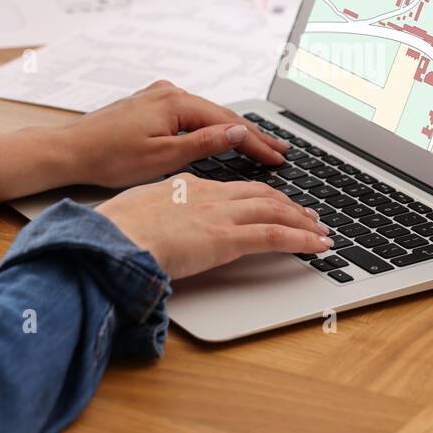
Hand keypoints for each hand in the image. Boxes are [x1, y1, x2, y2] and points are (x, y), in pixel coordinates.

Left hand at [57, 80, 289, 189]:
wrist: (69, 150)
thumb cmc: (109, 157)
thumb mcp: (163, 157)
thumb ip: (203, 143)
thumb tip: (237, 133)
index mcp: (176, 102)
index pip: (229, 124)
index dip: (257, 143)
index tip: (278, 158)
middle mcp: (170, 91)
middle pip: (221, 115)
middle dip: (252, 135)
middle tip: (280, 149)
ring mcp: (159, 95)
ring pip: (207, 114)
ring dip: (233, 130)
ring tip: (260, 143)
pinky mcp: (150, 103)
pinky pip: (190, 113)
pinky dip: (210, 126)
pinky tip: (221, 134)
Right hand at [98, 176, 331, 280]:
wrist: (113, 237)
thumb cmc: (114, 229)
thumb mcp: (135, 210)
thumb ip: (153, 212)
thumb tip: (152, 223)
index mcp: (185, 185)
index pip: (231, 188)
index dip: (255, 195)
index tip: (267, 202)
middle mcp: (208, 194)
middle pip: (260, 194)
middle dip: (287, 204)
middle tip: (306, 215)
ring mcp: (220, 214)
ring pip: (274, 210)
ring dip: (301, 221)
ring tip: (319, 231)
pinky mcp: (228, 238)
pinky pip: (275, 236)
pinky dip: (302, 240)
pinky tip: (318, 247)